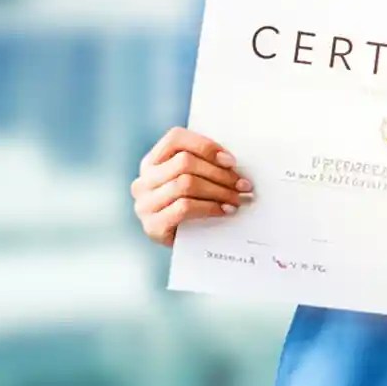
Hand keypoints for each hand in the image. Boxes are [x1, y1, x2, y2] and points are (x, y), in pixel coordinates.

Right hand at [130, 127, 251, 246]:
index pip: (175, 138)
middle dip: (219, 173)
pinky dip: (210, 207)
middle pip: (184, 163)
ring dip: (219, 190)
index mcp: (152, 162)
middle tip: (243, 184)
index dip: (205, 146)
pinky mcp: (152, 226)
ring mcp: (144, 204)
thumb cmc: (193, 206)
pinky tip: (225, 210)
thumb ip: (205, 165)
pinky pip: (184, 208)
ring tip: (238, 198)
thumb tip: (233, 162)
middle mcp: (143, 181)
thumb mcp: (195, 181)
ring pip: (185, 184)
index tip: (231, 161)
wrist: (184, 247)